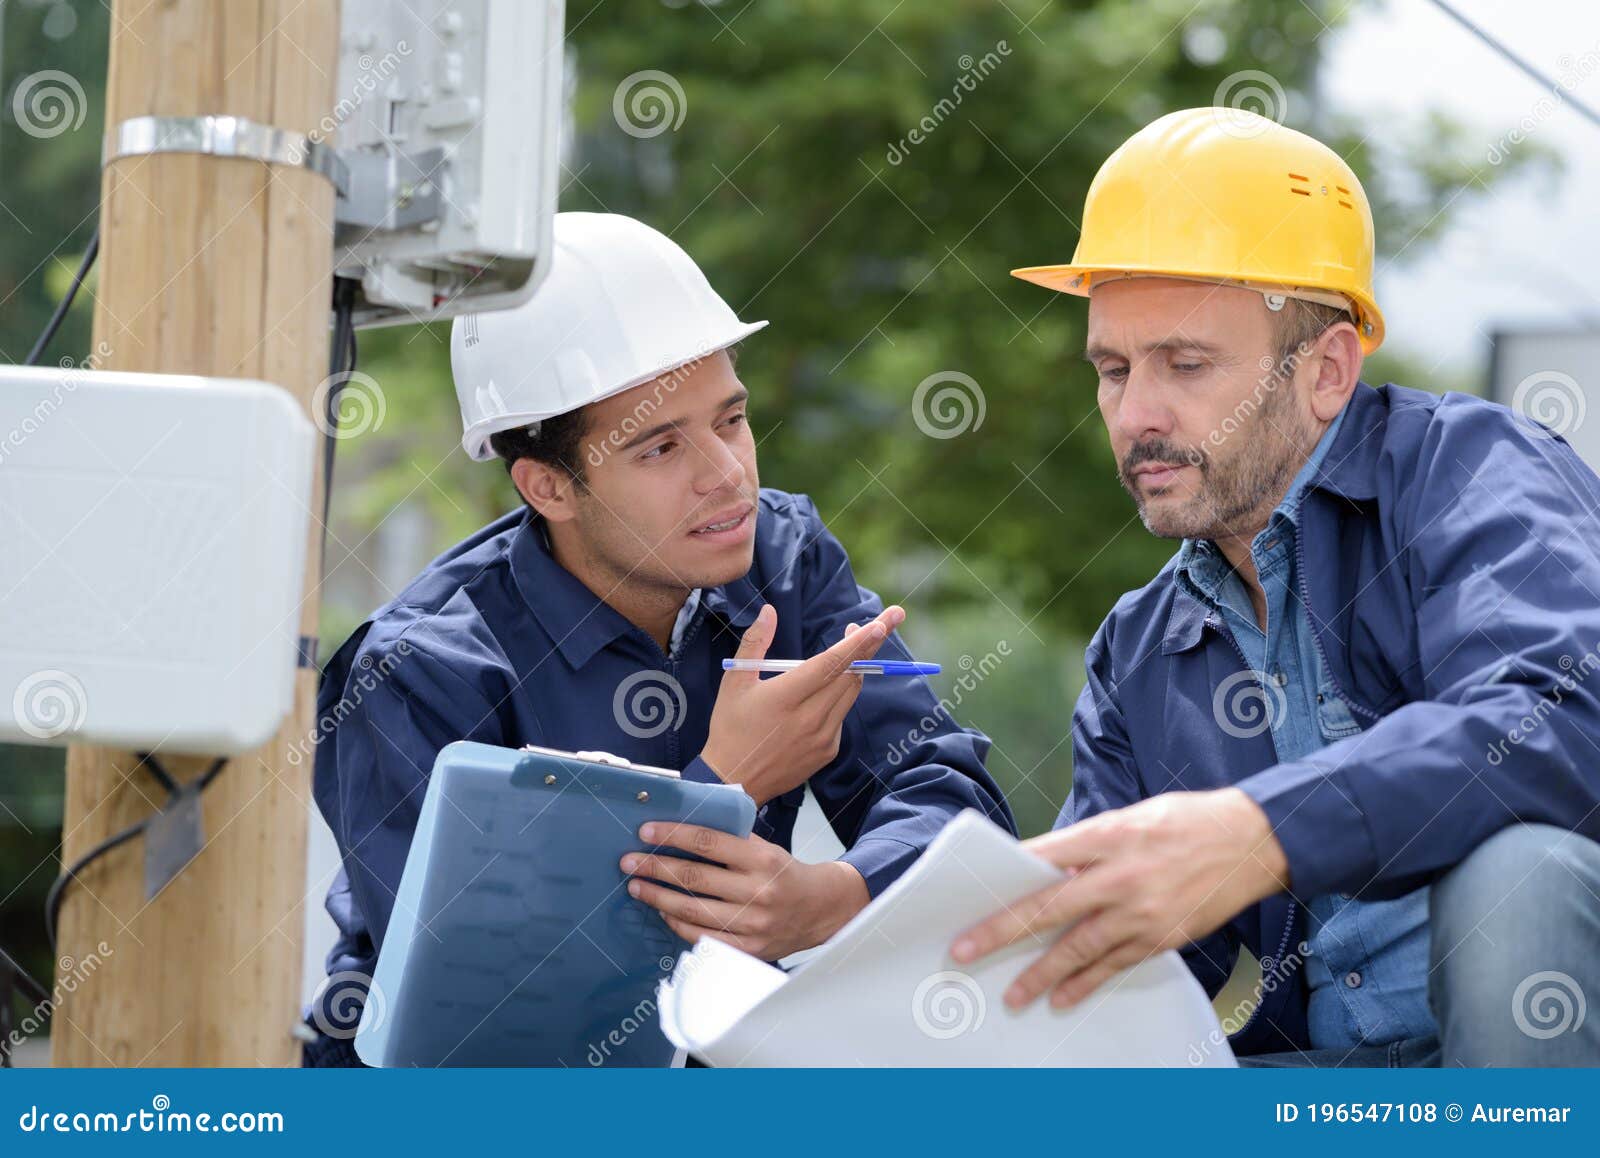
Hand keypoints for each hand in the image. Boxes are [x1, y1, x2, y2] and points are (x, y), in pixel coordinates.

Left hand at [622, 822, 869, 960]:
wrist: (819, 910)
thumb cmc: (784, 873)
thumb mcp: (765, 847)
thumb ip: (730, 839)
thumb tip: (679, 830)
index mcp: (762, 858)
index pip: (708, 842)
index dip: (672, 835)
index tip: (645, 831)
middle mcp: (758, 892)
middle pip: (694, 878)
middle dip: (655, 868)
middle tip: (628, 861)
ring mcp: (752, 924)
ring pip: (693, 910)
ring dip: (658, 897)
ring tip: (636, 886)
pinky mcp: (747, 950)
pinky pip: (702, 937)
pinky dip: (677, 923)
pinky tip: (662, 910)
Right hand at [699, 602, 904, 805]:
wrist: (734, 782)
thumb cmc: (730, 728)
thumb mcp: (735, 681)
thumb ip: (755, 642)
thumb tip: (769, 611)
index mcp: (787, 697)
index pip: (832, 663)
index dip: (858, 642)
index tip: (880, 623)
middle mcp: (810, 718)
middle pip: (851, 675)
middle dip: (868, 647)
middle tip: (877, 624)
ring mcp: (823, 737)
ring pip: (850, 694)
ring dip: (856, 669)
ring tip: (850, 650)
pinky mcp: (828, 751)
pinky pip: (842, 715)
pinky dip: (839, 697)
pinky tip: (823, 693)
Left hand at [951, 788, 1289, 1009]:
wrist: (1252, 840)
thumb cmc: (1185, 821)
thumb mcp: (1130, 818)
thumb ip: (1088, 847)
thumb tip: (1045, 872)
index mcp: (1108, 835)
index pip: (1043, 856)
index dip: (1006, 877)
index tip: (972, 894)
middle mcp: (1121, 875)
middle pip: (1049, 907)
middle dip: (1002, 930)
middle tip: (966, 949)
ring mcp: (1142, 911)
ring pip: (1079, 948)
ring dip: (1041, 974)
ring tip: (1014, 994)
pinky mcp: (1162, 937)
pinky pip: (1115, 965)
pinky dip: (1086, 983)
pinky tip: (1063, 996)